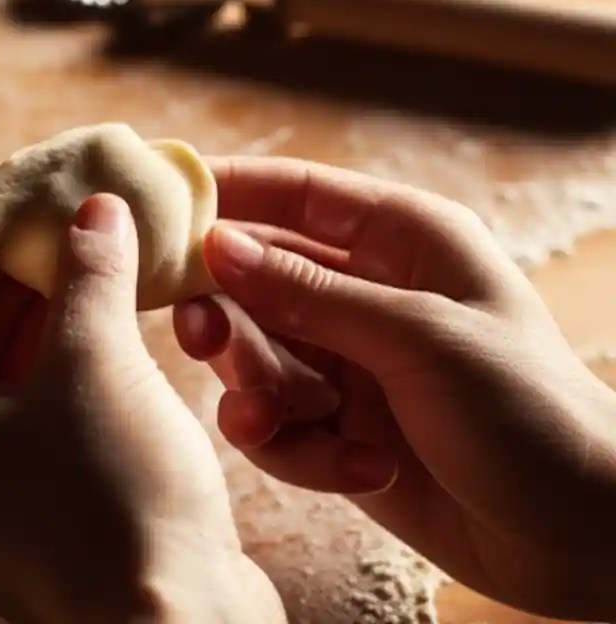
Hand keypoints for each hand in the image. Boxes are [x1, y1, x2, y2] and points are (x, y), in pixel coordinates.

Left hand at [0, 194, 284, 623]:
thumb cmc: (115, 493)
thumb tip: (94, 211)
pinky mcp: (18, 536)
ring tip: (93, 283)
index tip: (22, 212)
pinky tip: (106, 354)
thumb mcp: (98, 360)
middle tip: (64, 240)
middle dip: (12, 290)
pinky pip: (21, 440)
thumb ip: (89, 275)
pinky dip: (54, 389)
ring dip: (37, 336)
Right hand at [176, 157, 615, 619]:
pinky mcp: (341, 431)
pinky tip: (356, 470)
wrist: (581, 536)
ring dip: (264, 393)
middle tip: (201, 337)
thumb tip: (217, 246)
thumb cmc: (529, 413)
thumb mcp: (419, 337)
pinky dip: (299, 449)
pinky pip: (278, 425)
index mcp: (404, 243)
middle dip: (229, 317)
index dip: (227, 195)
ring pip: (257, 358)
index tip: (159, 209)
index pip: (296, 195)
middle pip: (257, 283)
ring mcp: (353, 366)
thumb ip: (310, 294)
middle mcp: (369, 297)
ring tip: (284, 420)